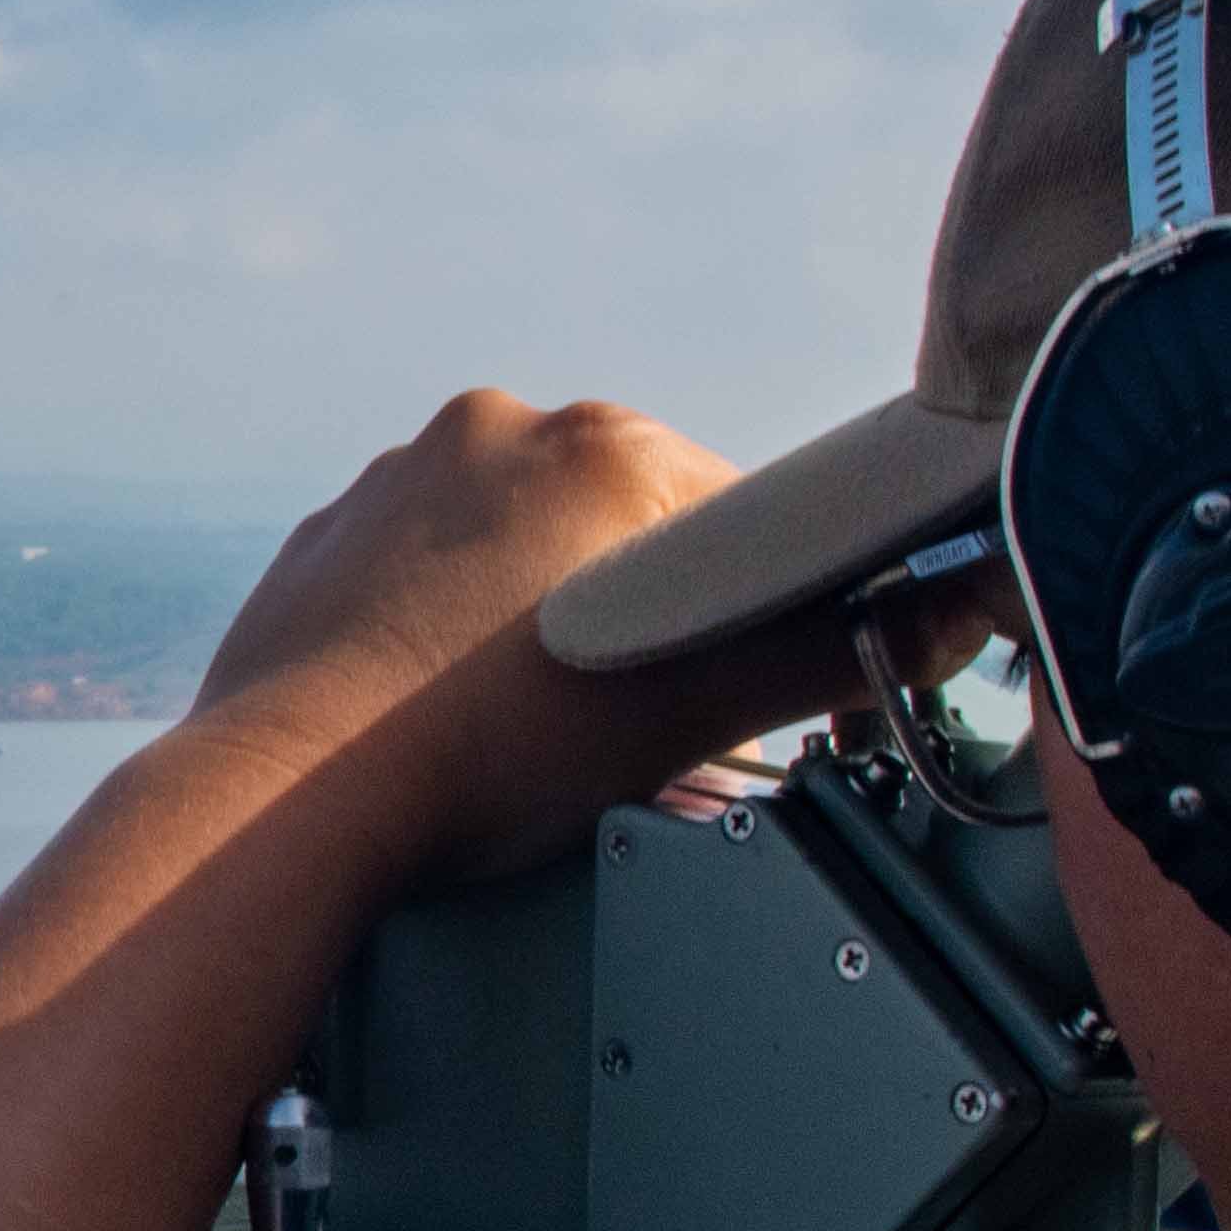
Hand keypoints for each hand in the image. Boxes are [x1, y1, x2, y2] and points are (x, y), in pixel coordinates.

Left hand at [193, 393, 848, 889]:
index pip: (737, 516)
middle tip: (627, 720)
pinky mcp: (328, 537)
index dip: (751, 609)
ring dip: (544, 618)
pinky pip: (424, 575)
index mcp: (606, 444)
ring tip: (532, 723)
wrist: (291, 800)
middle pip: (623, 526)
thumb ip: (827, 654)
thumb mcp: (694, 712)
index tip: (733, 679)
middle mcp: (499, 429)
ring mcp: (399, 478)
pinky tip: (452, 706)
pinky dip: (450, 628)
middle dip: (639, 615)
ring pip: (519, 547)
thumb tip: (939, 619)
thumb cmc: (490, 754)